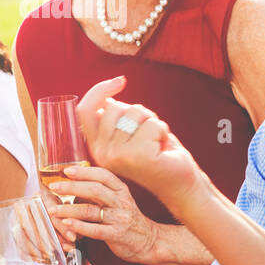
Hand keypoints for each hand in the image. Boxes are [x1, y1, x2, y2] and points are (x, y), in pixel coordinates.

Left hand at [46, 162, 160, 264]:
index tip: (66, 170)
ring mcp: (119, 219)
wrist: (149, 241)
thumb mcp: (118, 200)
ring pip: (90, 210)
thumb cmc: (126, 219)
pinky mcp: (116, 235)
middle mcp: (121, 202)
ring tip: (53, 210)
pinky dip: (78, 226)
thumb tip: (72, 182)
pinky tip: (66, 223)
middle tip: (54, 187)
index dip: (84, 172)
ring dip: (68, 209)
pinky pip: (94, 230)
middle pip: (94, 190)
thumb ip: (99, 192)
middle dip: (71, 187)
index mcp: (121, 191)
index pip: (103, 175)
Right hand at [75, 76, 207, 211]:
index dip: (99, 91)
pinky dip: (162, 130)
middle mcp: (101, 153)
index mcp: (95, 146)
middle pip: (114, 108)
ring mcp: (117, 156)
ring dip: (151, 122)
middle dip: (137, 112)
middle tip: (147, 133)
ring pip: (134, 113)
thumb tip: (108, 95)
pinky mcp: (138, 156)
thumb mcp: (129, 133)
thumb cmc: (156, 153)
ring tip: (155, 141)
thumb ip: (114, 119)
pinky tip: (162, 147)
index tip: (120, 81)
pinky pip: (152, 124)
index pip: (85, 110)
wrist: (179, 183)